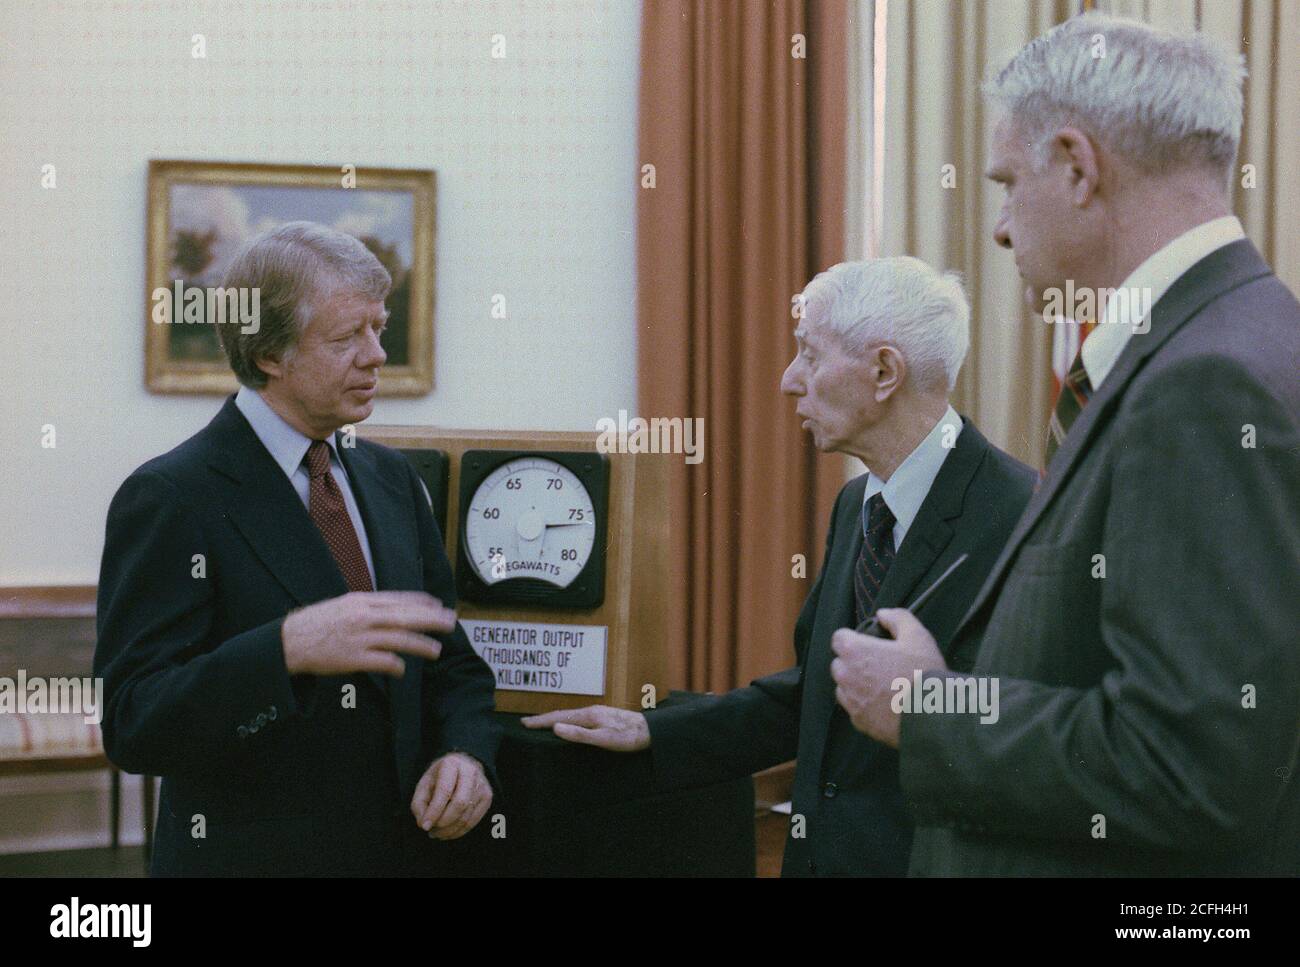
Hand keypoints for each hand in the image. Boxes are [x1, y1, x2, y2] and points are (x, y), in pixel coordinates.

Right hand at [281, 591, 454, 677]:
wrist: (290, 641)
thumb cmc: (317, 623)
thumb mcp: (344, 604)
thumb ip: (369, 606)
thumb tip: (395, 609)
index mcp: (362, 601)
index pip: (400, 599)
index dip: (422, 602)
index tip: (439, 605)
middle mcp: (364, 616)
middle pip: (406, 617)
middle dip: (432, 620)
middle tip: (451, 623)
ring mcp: (360, 638)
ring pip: (400, 639)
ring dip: (421, 645)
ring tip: (437, 650)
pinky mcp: (354, 659)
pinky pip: (383, 662)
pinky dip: (396, 665)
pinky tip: (403, 669)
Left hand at [410, 752, 492, 839]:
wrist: (461, 766)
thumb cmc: (439, 778)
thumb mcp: (423, 785)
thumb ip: (419, 804)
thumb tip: (424, 824)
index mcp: (451, 764)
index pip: (445, 791)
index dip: (434, 811)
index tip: (425, 826)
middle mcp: (470, 771)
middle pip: (459, 803)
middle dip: (443, 822)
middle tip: (431, 830)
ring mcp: (481, 784)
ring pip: (466, 815)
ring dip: (449, 830)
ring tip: (436, 833)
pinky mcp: (487, 796)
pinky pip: (473, 821)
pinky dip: (458, 831)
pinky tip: (447, 833)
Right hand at [521, 705, 650, 751]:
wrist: (650, 731)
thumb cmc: (628, 737)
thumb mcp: (603, 739)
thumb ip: (580, 734)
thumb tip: (556, 728)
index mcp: (588, 715)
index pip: (558, 718)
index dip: (541, 721)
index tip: (524, 723)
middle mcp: (591, 711)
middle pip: (562, 714)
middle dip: (544, 719)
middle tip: (527, 723)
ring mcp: (598, 713)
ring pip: (571, 715)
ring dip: (555, 718)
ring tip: (543, 723)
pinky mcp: (604, 717)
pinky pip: (579, 718)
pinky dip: (567, 720)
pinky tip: (569, 725)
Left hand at [830, 608, 944, 747]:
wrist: (932, 716)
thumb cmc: (923, 672)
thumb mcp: (917, 635)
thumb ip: (897, 618)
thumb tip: (882, 614)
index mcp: (854, 651)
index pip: (838, 638)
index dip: (853, 639)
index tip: (868, 644)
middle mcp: (845, 676)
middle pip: (839, 663)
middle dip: (853, 662)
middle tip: (879, 665)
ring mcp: (850, 701)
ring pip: (844, 687)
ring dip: (856, 684)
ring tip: (882, 686)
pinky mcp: (858, 722)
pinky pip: (854, 709)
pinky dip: (864, 705)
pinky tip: (884, 705)